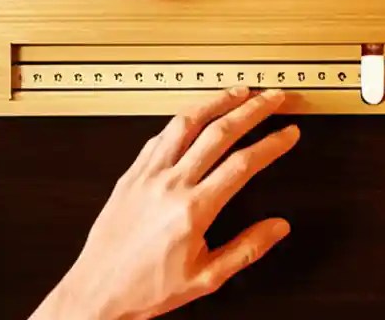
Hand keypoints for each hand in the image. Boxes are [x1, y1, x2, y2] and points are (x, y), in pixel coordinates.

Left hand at [31, 88, 299, 319]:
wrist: (97, 291)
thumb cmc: (146, 288)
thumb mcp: (207, 277)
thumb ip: (247, 249)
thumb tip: (277, 228)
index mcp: (193, 210)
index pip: (243, 164)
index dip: (271, 144)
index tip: (288, 133)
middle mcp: (170, 186)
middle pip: (219, 133)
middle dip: (252, 110)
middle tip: (272, 98)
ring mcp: (147, 176)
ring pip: (186, 124)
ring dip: (215, 102)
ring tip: (237, 92)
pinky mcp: (130, 175)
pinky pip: (158, 137)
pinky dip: (181, 121)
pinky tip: (193, 117)